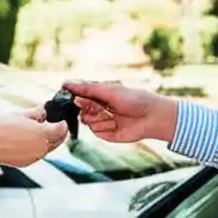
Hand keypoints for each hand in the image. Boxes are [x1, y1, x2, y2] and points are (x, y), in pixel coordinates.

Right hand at [0, 107, 67, 166]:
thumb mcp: (19, 115)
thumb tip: (43, 111)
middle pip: (57, 141)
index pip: (62, 130)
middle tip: (53, 124)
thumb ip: (35, 114)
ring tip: (38, 130)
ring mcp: (33, 158)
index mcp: (42, 135)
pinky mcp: (25, 163)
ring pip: (47, 149)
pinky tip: (28, 140)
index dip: (62, 123)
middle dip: (58, 133)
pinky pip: (37, 154)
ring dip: (48, 141)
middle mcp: (41, 149)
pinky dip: (37, 147)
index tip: (60, 119)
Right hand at [61, 80, 177, 142]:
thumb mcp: (109, 89)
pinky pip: (95, 130)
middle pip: (78, 108)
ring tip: (114, 115)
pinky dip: (106, 126)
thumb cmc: (133, 99)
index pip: (77, 93)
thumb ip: (87, 88)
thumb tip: (66, 83)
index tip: (68, 93)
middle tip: (101, 105)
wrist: (150, 116)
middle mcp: (96, 107)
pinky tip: (116, 124)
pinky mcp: (104, 133)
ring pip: (86, 120)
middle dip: (88, 106)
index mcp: (97, 93)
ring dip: (99, 117)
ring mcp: (100, 120)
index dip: (72, 94)